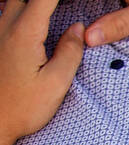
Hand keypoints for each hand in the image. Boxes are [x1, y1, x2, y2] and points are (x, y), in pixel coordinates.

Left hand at [0, 0, 84, 144]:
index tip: (78, 1)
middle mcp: (6, 26)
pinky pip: (7, 14)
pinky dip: (24, 11)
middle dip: (48, 0)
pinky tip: (35, 23)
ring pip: (14, 3)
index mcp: (24, 34)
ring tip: (53, 11)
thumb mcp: (56, 83)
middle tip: (67, 7)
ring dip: (35, 5)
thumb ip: (70, 52)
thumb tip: (78, 28)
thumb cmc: (23, 107)